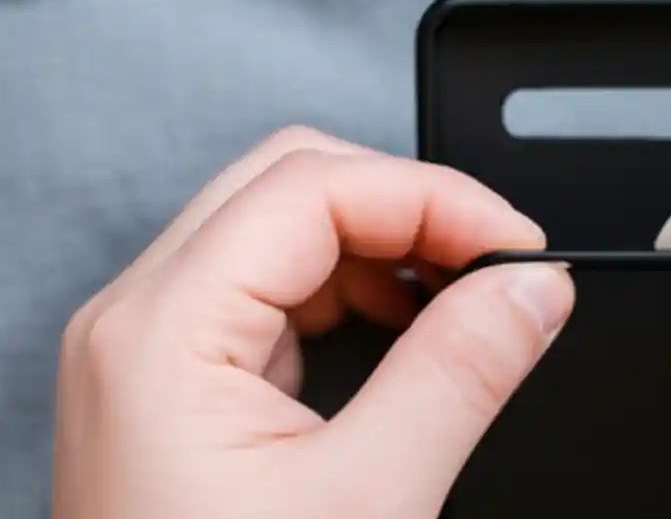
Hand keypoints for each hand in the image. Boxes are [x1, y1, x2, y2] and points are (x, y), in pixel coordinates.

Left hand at [53, 127, 574, 517]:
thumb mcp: (369, 502)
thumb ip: (460, 374)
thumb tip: (532, 289)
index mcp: (161, 333)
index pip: (314, 188)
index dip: (434, 197)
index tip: (518, 247)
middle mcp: (139, 323)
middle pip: (291, 183)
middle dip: (409, 206)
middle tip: (496, 260)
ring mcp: (151, 349)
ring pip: (282, 225)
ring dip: (384, 244)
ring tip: (463, 295)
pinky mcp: (177, 381)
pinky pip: (272, 287)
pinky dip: (353, 290)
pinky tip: (407, 327)